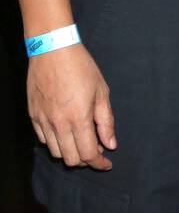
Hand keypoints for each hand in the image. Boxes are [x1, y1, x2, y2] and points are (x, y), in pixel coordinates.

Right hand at [27, 42, 116, 168]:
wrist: (53, 49)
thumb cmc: (81, 67)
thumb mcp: (102, 91)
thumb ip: (106, 121)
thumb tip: (111, 144)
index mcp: (79, 118)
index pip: (89, 154)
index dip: (99, 163)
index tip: (107, 163)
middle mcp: (59, 123)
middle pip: (71, 159)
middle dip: (86, 160)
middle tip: (96, 151)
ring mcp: (44, 120)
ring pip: (56, 152)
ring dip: (70, 152)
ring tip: (80, 140)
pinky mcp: (34, 115)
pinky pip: (43, 139)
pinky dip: (55, 142)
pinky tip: (65, 131)